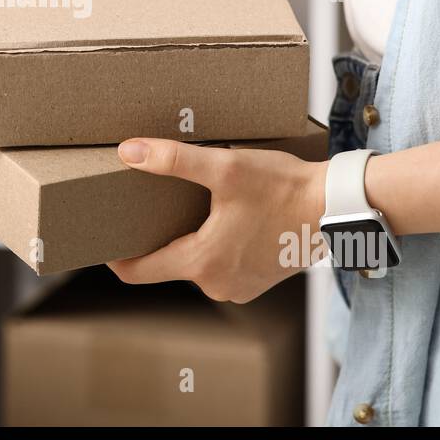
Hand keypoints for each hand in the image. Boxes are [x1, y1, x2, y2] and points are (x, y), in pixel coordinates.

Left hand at [109, 139, 327, 302]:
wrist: (336, 207)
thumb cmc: (283, 188)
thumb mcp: (225, 167)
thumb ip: (172, 160)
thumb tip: (128, 151)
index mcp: (202, 262)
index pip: (138, 273)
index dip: (116, 256)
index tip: (103, 239)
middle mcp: (217, 285)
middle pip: (168, 264)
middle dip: (157, 239)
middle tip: (147, 209)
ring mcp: (239, 287)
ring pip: (196, 264)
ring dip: (190, 240)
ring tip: (188, 209)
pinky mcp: (257, 282)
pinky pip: (221, 266)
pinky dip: (215, 246)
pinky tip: (222, 219)